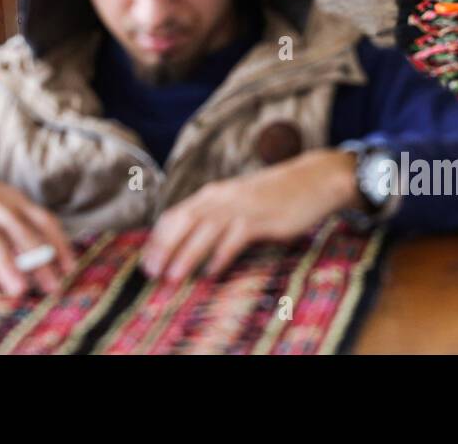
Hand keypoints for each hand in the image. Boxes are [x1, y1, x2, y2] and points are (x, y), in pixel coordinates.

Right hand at [0, 162, 76, 299]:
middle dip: (39, 258)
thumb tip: (42, 263)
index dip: (59, 243)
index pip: (43, 219)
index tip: (71, 268)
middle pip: (20, 231)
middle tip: (53, 285)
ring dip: (6, 265)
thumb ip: (17, 227)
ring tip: (19, 289)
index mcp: (12, 198)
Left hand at [142, 148, 361, 282]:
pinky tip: (211, 273)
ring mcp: (241, 206)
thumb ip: (214, 216)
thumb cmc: (272, 196)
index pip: (175, 214)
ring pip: (205, 231)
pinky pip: (235, 238)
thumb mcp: (236, 202)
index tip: (146, 261)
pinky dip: (221, 256)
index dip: (158, 238)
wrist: (312, 180)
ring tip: (172, 278)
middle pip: (184, 222)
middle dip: (164, 248)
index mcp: (212, 194)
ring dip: (186, 255)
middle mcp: (221, 197)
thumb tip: (188, 241)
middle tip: (151, 273)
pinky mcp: (261, 219)